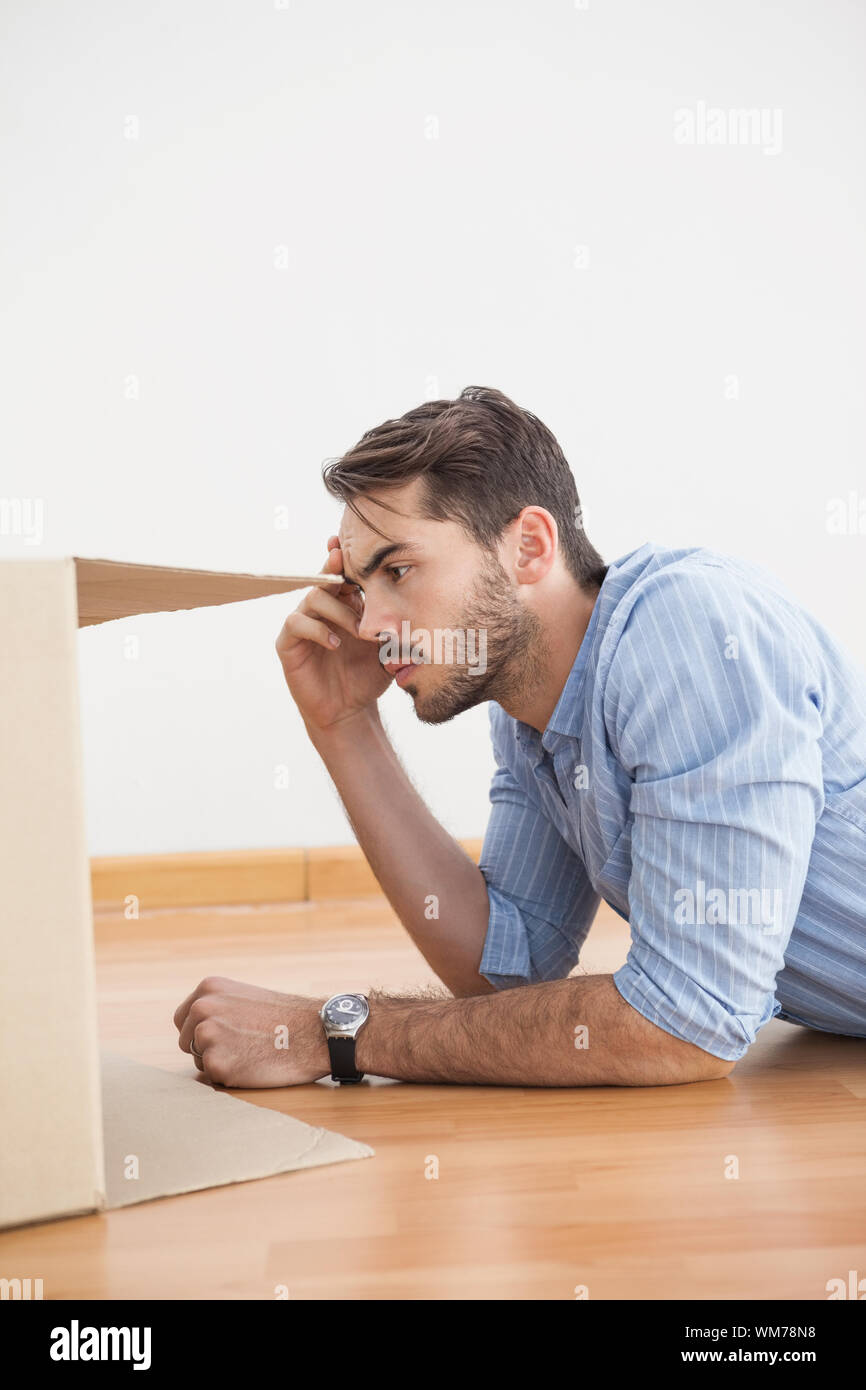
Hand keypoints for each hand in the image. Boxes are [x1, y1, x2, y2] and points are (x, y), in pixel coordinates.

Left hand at [173, 977, 329, 1087]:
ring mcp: (208, 1036)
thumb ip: (218, 1007)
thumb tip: (196, 1027)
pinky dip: (231, 1077)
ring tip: (252, 1052)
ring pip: (199, 1061)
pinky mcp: (217, 1063)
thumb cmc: (285, 1017)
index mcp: (208, 989)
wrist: (314, 1032)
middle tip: (242, 1045)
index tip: (222, 1035)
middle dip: (207, 1049)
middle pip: (186, 1042)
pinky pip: (214, 1077)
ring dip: (220, 1063)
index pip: (182, 1019)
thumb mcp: (245, 997)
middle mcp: (202, 1008)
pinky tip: (254, 1064)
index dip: (199, 1031)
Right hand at [275, 535, 391, 733]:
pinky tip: (336, 643)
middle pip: (325, 578)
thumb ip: (395, 627)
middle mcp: (321, 610)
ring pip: (313, 597)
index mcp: (344, 605)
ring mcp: (303, 624)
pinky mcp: (288, 643)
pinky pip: (296, 623)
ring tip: (358, 630)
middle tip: (343, 559)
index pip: (344, 575)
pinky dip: (318, 630)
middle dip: (336, 567)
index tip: (351, 544)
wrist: (349, 711)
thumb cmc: (368, 677)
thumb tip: (420, 608)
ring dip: (339, 610)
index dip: (348, 559)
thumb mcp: (387, 649)